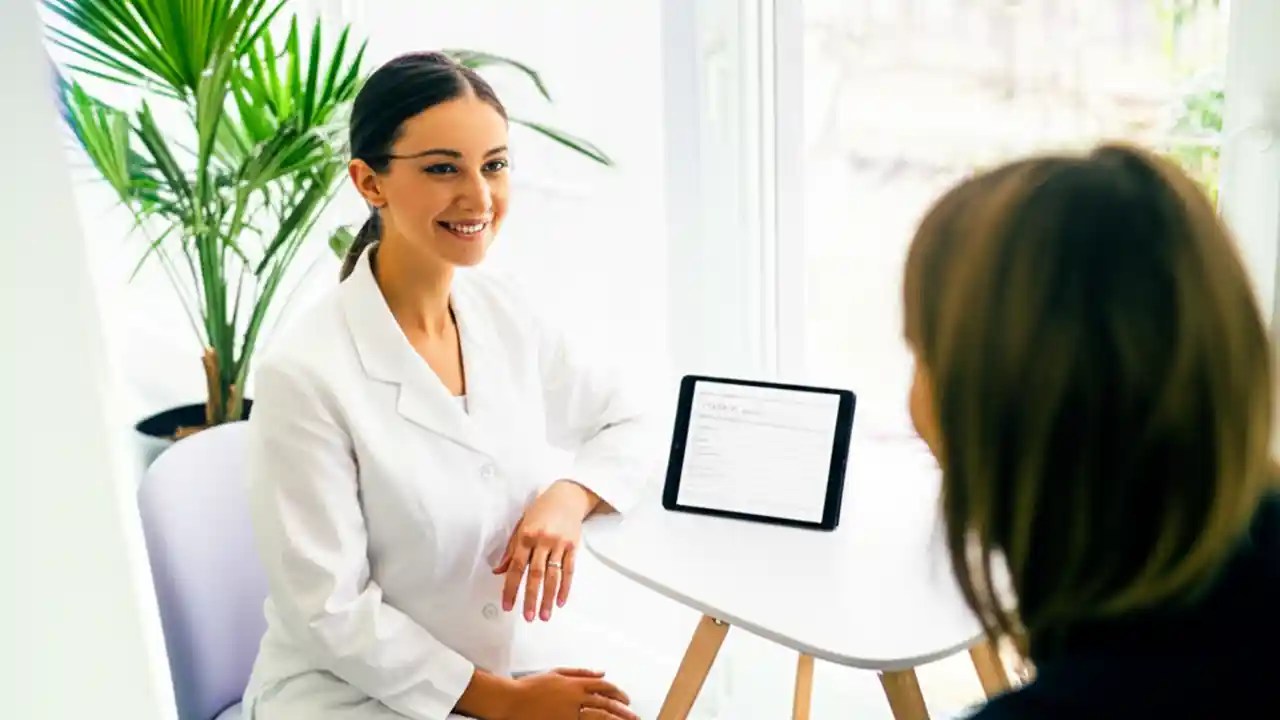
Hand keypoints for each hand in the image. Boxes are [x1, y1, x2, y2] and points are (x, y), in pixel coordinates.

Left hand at [493, 480, 597, 621]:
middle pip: (536, 575)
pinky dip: (565, 588)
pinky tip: (561, 601)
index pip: (516, 567)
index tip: (507, 605)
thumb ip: (511, 550)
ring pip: (553, 576)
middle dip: (531, 598)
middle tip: (528, 617)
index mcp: (526, 536)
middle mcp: (543, 540)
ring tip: (544, 615)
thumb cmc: (541, 510)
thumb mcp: (521, 526)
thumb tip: (498, 571)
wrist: (567, 496)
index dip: (511, 587)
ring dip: (548, 598)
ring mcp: (560, 544)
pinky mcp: (573, 546)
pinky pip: (570, 570)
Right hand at [508, 668, 637, 719]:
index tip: (626, 699)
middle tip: (632, 715)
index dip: (618, 692)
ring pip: (598, 717)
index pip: (603, 686)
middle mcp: (574, 698)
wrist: (511, 700)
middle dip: (622, 710)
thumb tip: (601, 670)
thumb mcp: (555, 673)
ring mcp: (569, 713)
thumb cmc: (529, 687)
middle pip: (605, 703)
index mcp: (574, 683)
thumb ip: (579, 672)